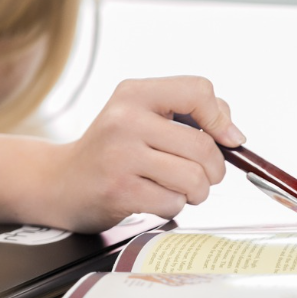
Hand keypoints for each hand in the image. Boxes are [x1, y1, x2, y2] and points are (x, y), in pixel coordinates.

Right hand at [43, 76, 244, 232]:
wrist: (62, 182)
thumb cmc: (115, 150)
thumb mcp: (145, 116)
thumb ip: (193, 114)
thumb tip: (235, 135)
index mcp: (136, 93)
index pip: (199, 90)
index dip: (221, 119)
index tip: (225, 138)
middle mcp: (125, 119)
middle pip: (204, 146)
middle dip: (214, 169)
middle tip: (201, 175)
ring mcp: (120, 156)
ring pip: (194, 178)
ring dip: (196, 192)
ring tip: (178, 188)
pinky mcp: (119, 190)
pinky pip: (173, 203)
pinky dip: (173, 206)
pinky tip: (154, 198)